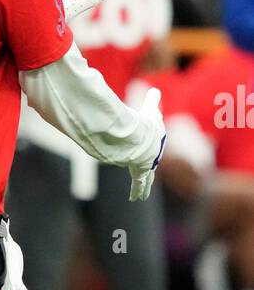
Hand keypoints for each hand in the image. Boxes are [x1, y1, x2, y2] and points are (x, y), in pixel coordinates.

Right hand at [128, 87, 165, 201]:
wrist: (144, 139)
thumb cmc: (146, 124)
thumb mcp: (149, 110)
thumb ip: (151, 101)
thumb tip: (155, 90)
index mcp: (156, 143)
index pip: (152, 148)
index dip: (149, 151)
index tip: (148, 155)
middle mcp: (153, 156)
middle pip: (151, 166)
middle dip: (149, 174)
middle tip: (148, 180)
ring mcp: (147, 166)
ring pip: (145, 179)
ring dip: (144, 188)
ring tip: (141, 196)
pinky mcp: (140, 173)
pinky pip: (138, 185)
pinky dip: (136, 192)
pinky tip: (135, 199)